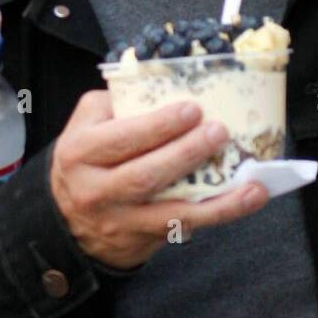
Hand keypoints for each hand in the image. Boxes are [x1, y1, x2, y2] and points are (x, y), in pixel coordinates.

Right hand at [49, 91, 268, 270]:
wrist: (68, 220)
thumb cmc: (88, 160)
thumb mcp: (87, 125)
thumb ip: (119, 104)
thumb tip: (172, 80)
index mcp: (80, 151)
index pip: (120, 138)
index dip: (157, 126)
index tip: (192, 109)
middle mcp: (95, 188)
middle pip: (144, 174)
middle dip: (185, 153)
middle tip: (219, 131)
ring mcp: (119, 218)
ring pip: (169, 210)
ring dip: (215, 196)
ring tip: (249, 179)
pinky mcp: (140, 237)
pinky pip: (183, 225)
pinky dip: (220, 212)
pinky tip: (248, 198)